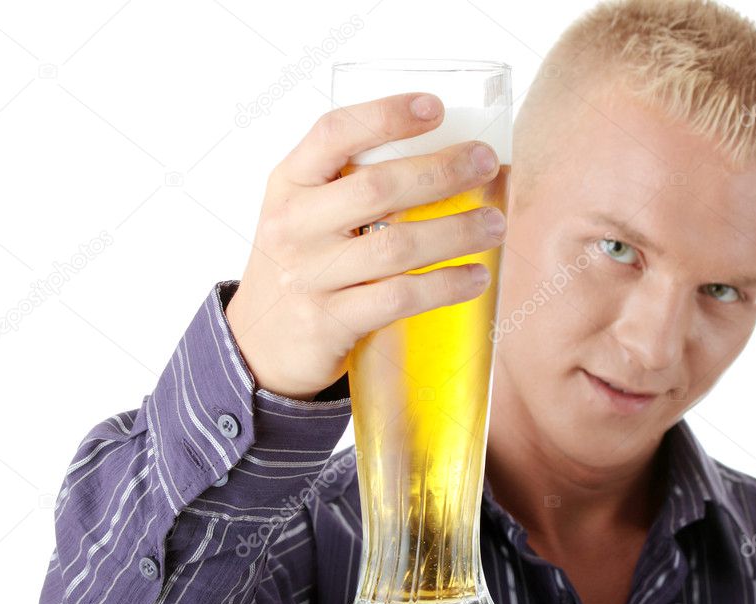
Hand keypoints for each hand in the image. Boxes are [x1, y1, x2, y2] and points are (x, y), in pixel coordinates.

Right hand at [225, 92, 505, 400]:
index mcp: (289, 184)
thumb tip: (449, 161)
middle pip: (377, 187)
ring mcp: (310, 276)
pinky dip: (445, 286)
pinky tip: (475, 278)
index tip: (433, 106)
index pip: (333, 133)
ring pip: (396, 246)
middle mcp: (294, 225)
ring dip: (456, 232)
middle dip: (441, 171)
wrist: (260, 345)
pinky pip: (398, 298)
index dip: (384, 115)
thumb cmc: (304, 264)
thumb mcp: (306, 214)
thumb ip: (351, 186)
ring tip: (495, 225)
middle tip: (486, 163)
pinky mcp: (329, 322)